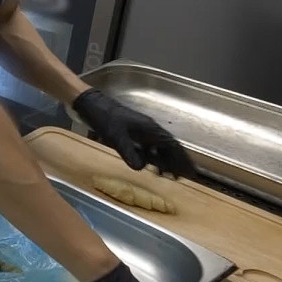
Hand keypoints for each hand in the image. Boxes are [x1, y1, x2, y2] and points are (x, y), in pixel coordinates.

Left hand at [72, 89, 196, 177]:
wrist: (92, 104)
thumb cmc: (105, 118)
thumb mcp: (116, 137)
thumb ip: (129, 153)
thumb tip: (141, 168)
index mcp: (150, 129)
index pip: (172, 146)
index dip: (181, 159)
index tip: (189, 171)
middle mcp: (150, 129)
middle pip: (169, 147)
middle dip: (176, 162)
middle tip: (180, 177)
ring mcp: (142, 130)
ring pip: (159, 147)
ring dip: (165, 160)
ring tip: (167, 175)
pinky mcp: (133, 132)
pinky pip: (148, 146)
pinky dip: (152, 156)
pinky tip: (149, 164)